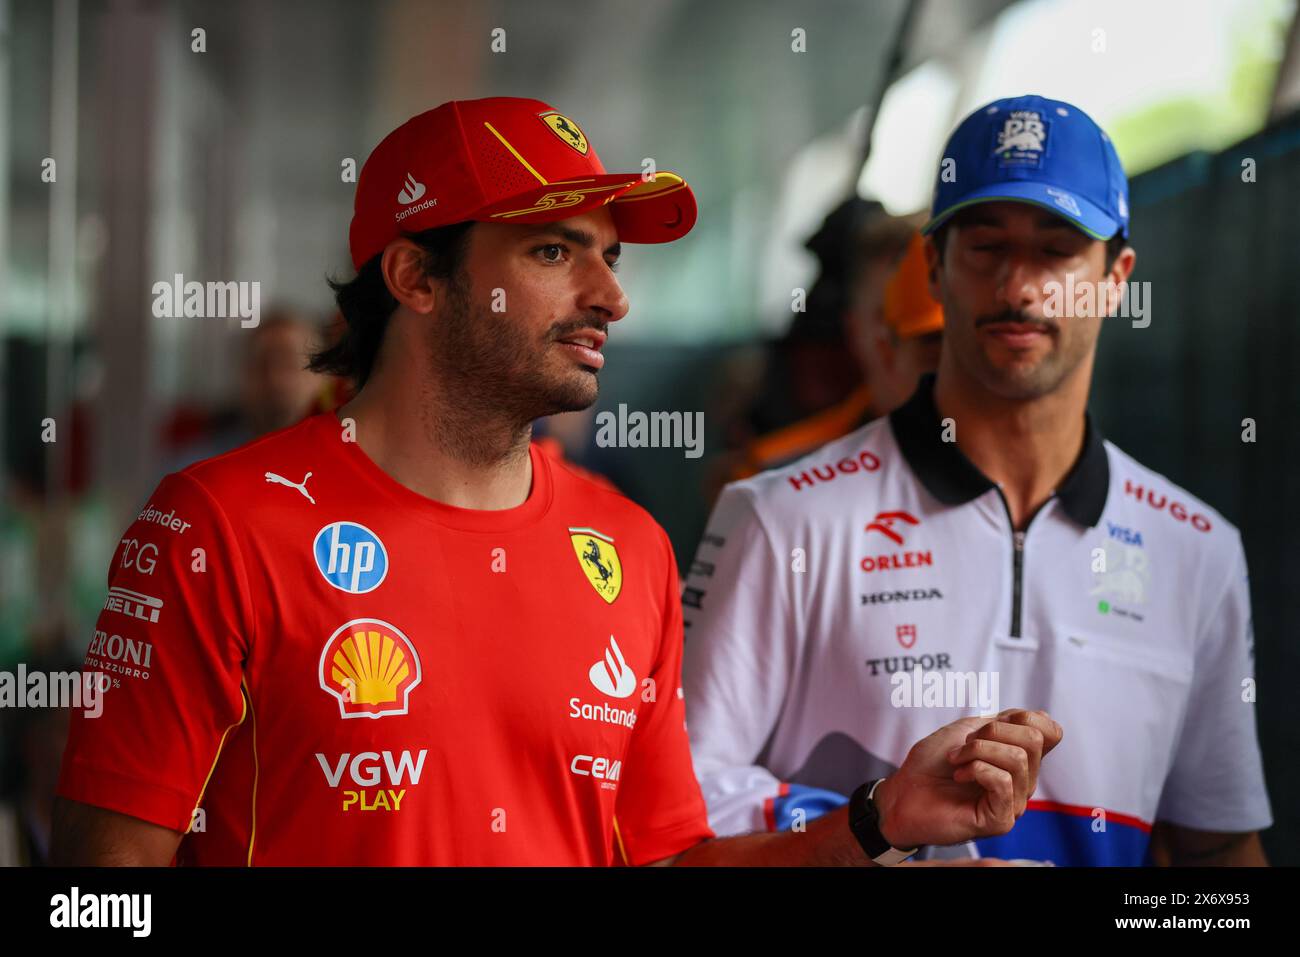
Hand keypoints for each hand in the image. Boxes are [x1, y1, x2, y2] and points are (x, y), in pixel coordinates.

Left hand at [872, 709, 1062, 848]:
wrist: (903, 792)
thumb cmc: (932, 763)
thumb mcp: (968, 729)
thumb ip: (1004, 722)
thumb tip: (1039, 716)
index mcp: (1018, 757)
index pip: (1051, 732)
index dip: (1023, 718)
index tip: (988, 725)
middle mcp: (1023, 781)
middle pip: (1034, 740)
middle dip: (991, 731)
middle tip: (964, 744)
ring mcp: (1014, 802)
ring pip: (1018, 759)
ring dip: (977, 751)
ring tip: (956, 761)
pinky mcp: (1001, 820)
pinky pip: (1003, 782)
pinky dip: (976, 769)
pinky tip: (959, 776)